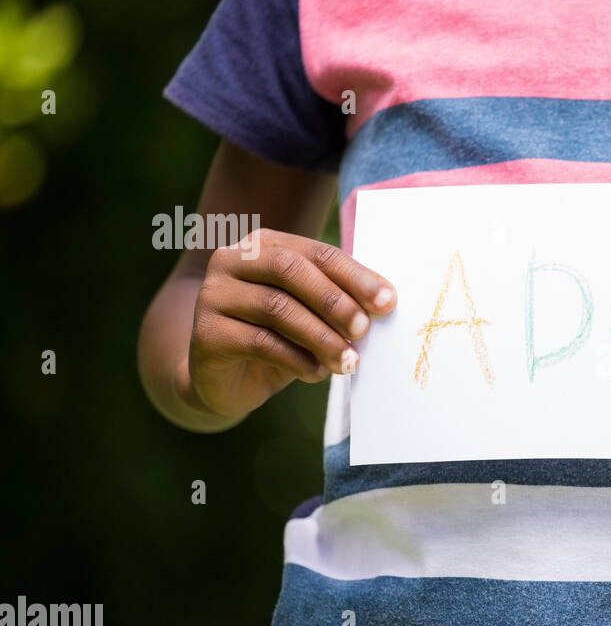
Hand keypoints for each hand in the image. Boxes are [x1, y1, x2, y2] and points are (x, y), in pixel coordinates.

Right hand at [184, 229, 396, 419]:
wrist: (227, 380)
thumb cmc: (280, 339)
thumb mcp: (311, 315)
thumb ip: (338, 300)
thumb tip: (385, 302)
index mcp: (264, 245)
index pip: (316, 253)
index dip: (355, 277)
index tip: (388, 302)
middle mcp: (232, 261)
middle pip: (290, 270)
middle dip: (335, 301)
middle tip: (364, 331)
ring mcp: (213, 295)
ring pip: (276, 308)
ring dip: (321, 337)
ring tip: (348, 362)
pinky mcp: (206, 333)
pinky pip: (259, 342)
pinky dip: (296, 359)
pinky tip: (316, 373)